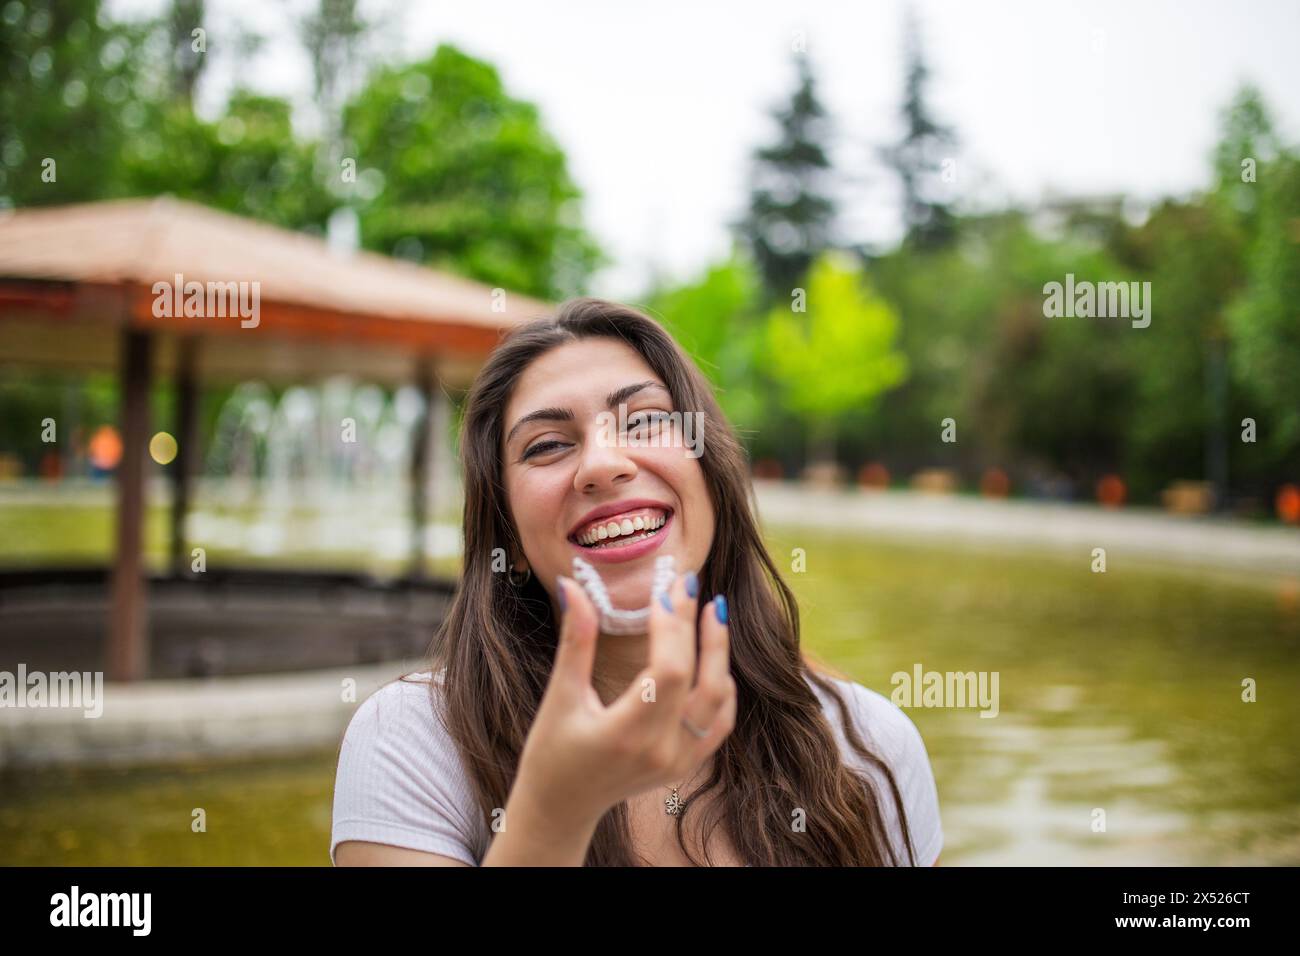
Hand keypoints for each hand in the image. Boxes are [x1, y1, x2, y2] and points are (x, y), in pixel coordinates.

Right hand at [513, 569, 736, 832]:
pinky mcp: (686, 765)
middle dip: (695, 626)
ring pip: (718, 700)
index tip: (662, 590)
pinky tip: (713, 658)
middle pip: (699, 679)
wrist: (560, 808)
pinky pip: (719, 722)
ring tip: (712, 612)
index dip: (671, 627)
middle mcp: (662, 751)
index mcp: (627, 733)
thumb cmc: (551, 752)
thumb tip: (574, 585)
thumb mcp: (560, 695)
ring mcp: (679, 761)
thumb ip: (575, 640)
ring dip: (717, 653)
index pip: (668, 671)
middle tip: (689, 583)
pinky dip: (722, 688)